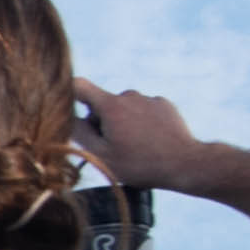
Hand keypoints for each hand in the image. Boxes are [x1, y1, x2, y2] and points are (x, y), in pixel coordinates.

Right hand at [78, 85, 209, 191]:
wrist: (185, 163)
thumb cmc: (139, 164)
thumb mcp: (101, 155)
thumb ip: (80, 134)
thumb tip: (67, 118)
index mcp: (111, 106)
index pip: (79, 86)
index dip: (67, 92)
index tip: (65, 105)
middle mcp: (129, 96)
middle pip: (103, 104)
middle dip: (101, 122)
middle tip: (111, 148)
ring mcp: (149, 99)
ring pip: (124, 108)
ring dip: (122, 123)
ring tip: (135, 147)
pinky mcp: (164, 105)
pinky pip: (143, 110)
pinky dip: (141, 123)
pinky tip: (150, 141)